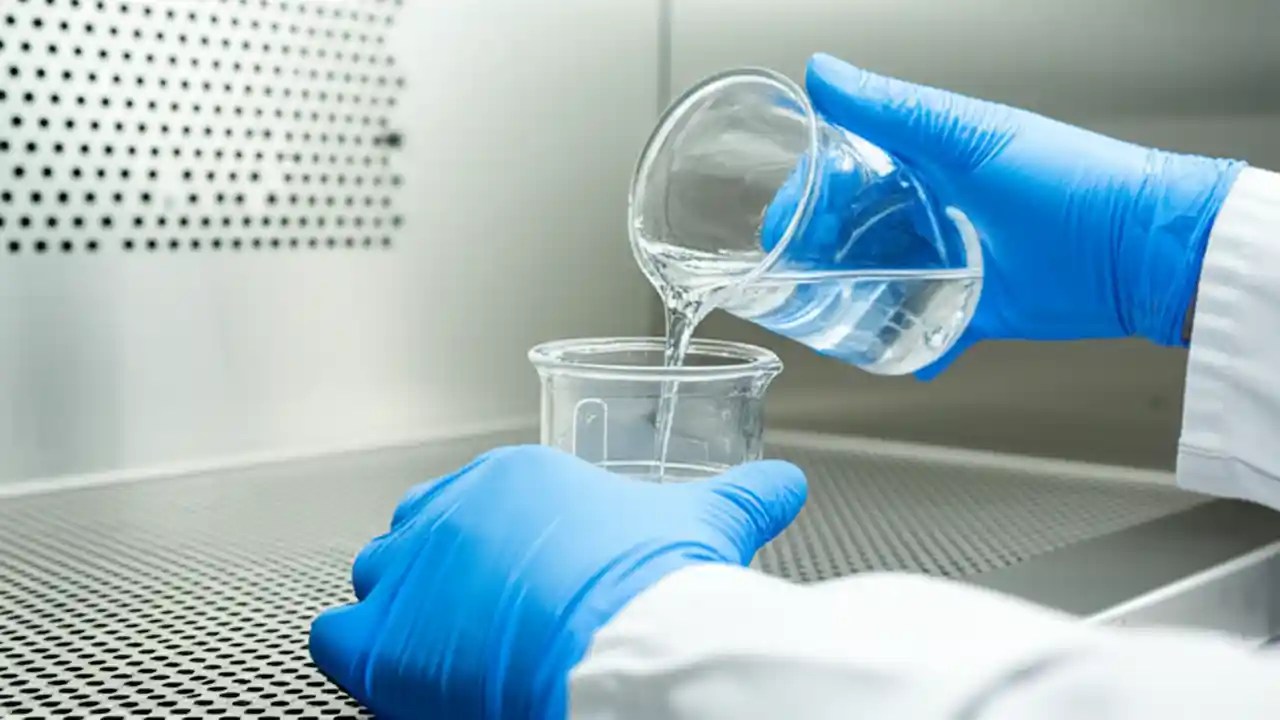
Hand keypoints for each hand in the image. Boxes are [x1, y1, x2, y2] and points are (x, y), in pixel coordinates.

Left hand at [309, 445, 806, 718]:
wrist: (627, 651)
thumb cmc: (658, 585)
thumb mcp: (705, 523)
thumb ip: (744, 496)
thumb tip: (785, 485)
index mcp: (515, 478)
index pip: (476, 502)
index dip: (492, 548)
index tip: (519, 582)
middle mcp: (449, 512)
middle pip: (422, 538)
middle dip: (445, 577)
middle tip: (487, 623)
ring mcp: (408, 574)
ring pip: (380, 583)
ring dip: (404, 616)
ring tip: (450, 657)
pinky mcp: (378, 642)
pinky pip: (334, 638)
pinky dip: (359, 660)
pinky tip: (403, 681)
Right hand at [801, 53, 1242, 377]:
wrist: (1141, 253)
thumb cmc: (1069, 183)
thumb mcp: (966, 138)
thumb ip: (889, 110)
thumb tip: (821, 74)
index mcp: (928, 157)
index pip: (844, 172)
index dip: (805, 197)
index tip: (779, 225)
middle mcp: (937, 205)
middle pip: (854, 228)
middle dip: (816, 252)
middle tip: (792, 276)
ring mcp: (955, 256)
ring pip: (880, 277)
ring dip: (847, 295)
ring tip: (820, 314)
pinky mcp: (977, 304)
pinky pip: (925, 324)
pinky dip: (903, 339)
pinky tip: (882, 350)